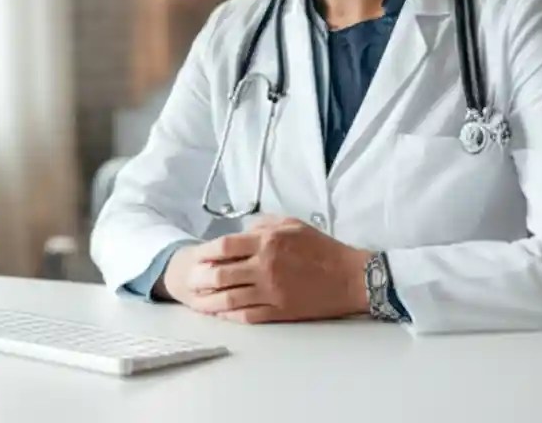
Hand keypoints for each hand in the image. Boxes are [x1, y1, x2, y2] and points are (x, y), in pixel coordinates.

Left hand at [158, 216, 371, 323]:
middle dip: (201, 279)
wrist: (350, 277)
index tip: (197, 257)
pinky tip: (220, 314)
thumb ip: (263, 225)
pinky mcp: (280, 311)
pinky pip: (247, 316)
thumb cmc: (322, 249)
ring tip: (197, 301)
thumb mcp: (292, 224)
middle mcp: (266, 268)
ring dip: (209, 301)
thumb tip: (241, 231)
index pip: (224, 247)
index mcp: (268, 243)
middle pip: (220, 275)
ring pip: (229, 299)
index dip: (206, 252)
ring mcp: (272, 292)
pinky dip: (229, 316)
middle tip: (191, 281)